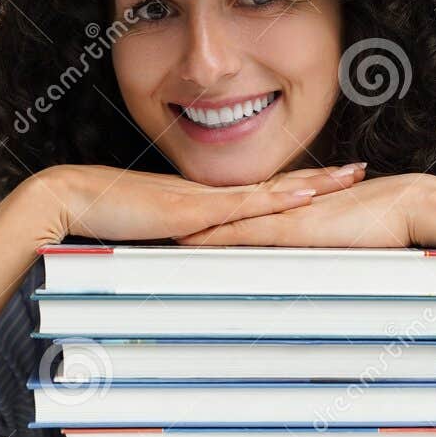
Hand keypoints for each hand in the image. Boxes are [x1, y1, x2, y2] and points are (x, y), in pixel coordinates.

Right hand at [24, 162, 367, 244]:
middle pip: (279, 186)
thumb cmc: (105, 220)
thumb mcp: (152, 240)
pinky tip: (305, 197)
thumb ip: (176, 250)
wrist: (75, 197)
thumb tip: (187, 266)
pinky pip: (245, 205)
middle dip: (322, 180)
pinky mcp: (195, 209)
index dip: (297, 189)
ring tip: (351, 176)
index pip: (263, 196)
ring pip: (272, 190)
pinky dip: (277, 201)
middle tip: (360, 170)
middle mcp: (215, 197)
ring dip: (313, 184)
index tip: (329, 185)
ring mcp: (207, 200)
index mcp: (209, 204)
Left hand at [174, 173, 435, 248]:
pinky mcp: (296, 227)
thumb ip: (337, 243)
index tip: (194, 226)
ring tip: (161, 231)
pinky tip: (191, 241)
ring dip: (196, 227)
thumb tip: (330, 256)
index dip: (221, 217)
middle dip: (198, 220)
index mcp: (300, 209)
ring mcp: (289, 215)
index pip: (252, 213)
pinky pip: (248, 232)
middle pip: (233, 213)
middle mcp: (288, 207)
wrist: (416, 206)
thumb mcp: (356, 238)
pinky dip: (217, 236)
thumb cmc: (394, 223)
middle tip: (164, 225)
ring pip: (230, 220)